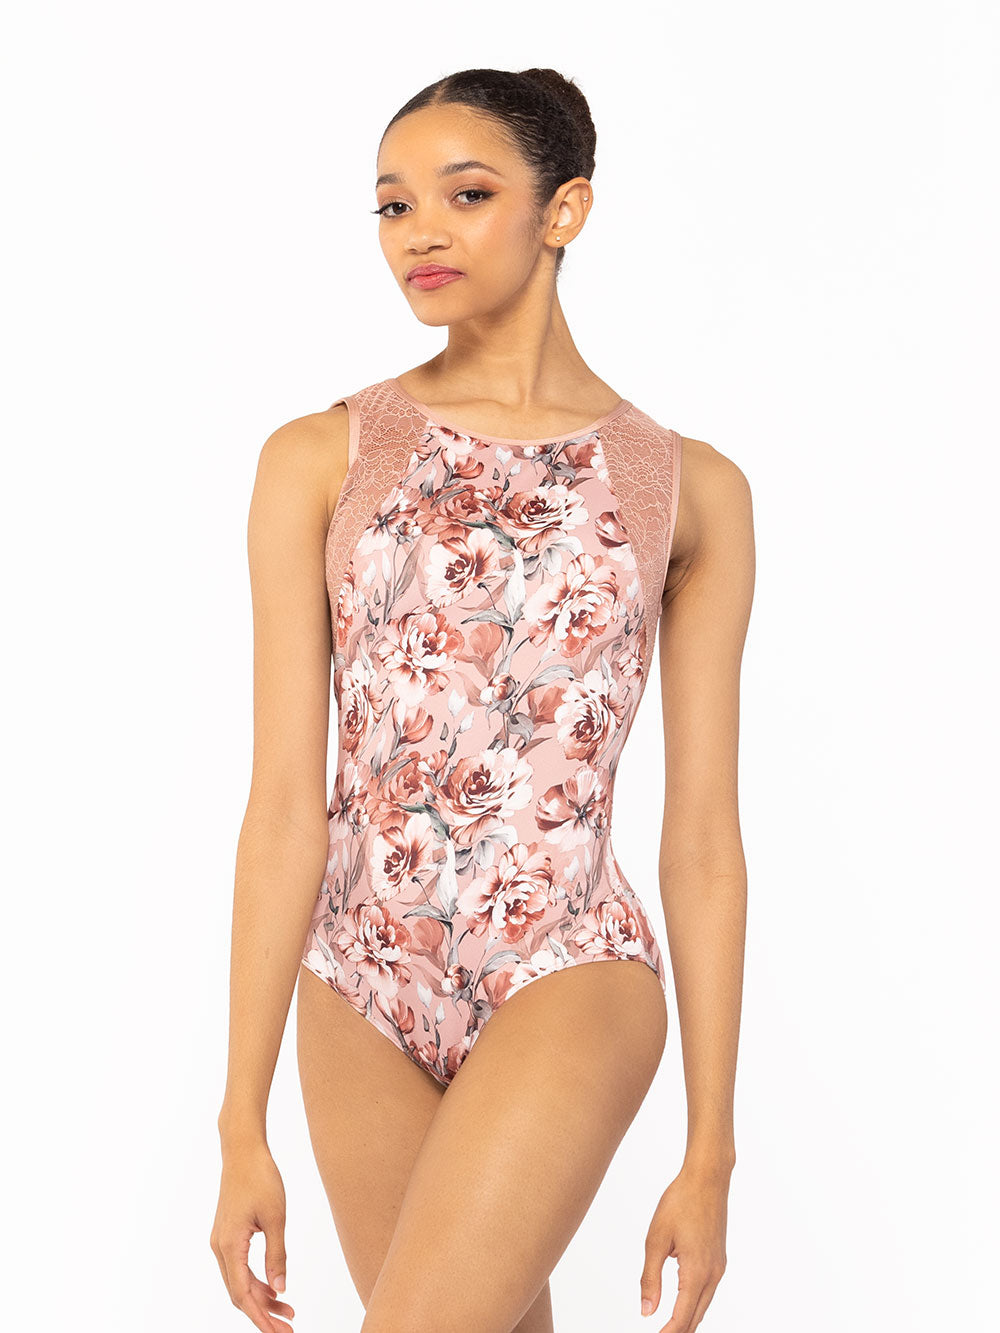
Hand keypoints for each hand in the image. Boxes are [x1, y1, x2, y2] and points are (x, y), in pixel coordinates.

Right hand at [210, 1137, 294, 1330]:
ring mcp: (221, 1242)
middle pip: (239, 1294)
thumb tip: (281, 1290)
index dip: (261, 1318)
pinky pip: (239, 1267)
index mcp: (230, 1246)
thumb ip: (277, 1256)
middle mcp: (220, 1248)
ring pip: (239, 1282)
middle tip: (289, 1327)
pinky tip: (274, 1287)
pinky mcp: (227, 1234)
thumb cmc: (260, 1178)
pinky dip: (255, 1281)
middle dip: (263, 1313)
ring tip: (288, 1311)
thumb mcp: (276, 1217)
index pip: (243, 1295)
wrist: (243, 1150)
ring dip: (261, 1298)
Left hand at [639, 1161, 730, 1330]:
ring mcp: (719, 1266)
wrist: (707, 1178)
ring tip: (668, 1327)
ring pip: (703, 1305)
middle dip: (679, 1330)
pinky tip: (682, 1303)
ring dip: (687, 1318)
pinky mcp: (719, 1258)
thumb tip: (646, 1311)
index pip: (682, 1317)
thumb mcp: (656, 1239)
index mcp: (697, 1272)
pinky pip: (707, 1290)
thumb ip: (650, 1278)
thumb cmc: (680, 1202)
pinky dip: (694, 1303)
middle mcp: (713, 1274)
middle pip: (696, 1317)